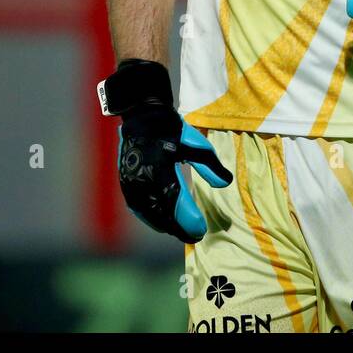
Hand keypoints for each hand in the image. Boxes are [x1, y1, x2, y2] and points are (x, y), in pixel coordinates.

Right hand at [98, 59, 231, 242]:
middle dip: (179, 227)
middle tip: (195, 235)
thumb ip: (211, 166)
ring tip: (181, 231)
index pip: (176, 202)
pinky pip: (138, 208)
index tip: (201, 230)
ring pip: (149, 214)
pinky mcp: (126, 183)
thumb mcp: (196, 145)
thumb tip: (226, 184)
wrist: (142, 117)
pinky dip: (151, 218)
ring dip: (165, 225)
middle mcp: (144, 179)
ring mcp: (132, 182)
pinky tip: (163, 223)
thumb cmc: (172, 130)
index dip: (189, 220)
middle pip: (162, 213)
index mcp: (161, 168)